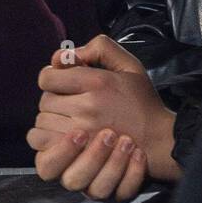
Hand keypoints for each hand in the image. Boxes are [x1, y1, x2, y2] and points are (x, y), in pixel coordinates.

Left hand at [28, 34, 180, 198]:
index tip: (65, 85)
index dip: (52, 79)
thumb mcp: (129, 65)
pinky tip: (61, 136)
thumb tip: (63, 56)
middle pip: (44, 100)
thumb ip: (99, 48)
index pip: (47, 77)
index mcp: (97, 82)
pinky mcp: (77, 153)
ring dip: (51, 120)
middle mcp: (87, 106)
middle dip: (54, 101)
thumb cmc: (142, 102)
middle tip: (72, 105)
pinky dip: (46, 138)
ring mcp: (81, 132)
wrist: (159, 139)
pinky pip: (42, 141)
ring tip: (70, 121)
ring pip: (42, 121)